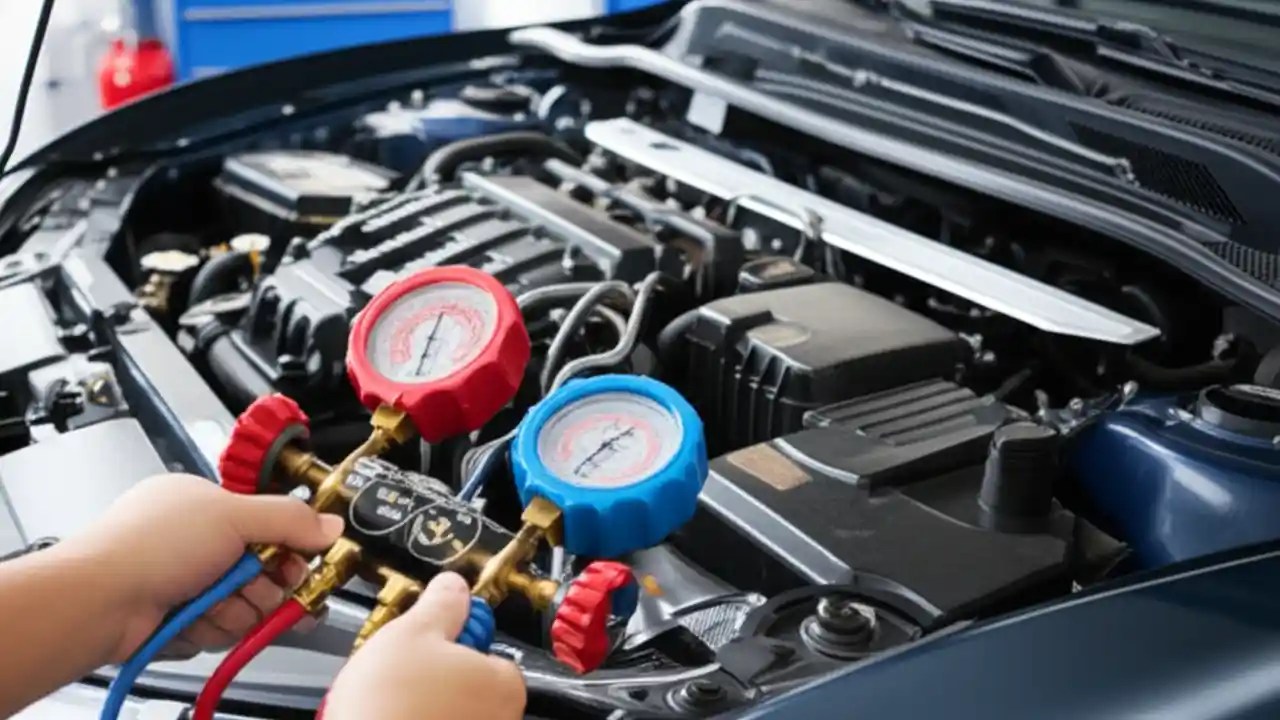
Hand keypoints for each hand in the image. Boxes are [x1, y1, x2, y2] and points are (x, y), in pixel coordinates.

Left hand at [63, 473, 343, 662]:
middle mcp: (198, 542)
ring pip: (249, 604)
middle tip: (263, 586)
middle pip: (265, 570)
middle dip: (267, 584)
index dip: (292, 545)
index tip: (304, 558)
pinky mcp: (184, 618)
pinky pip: (226, 629)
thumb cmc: (145, 547)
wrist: (98, 601)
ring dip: (241, 609)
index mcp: (206, 504)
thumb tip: (330, 524)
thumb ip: (288, 520)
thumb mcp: (231, 516)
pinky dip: (217, 627)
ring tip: (217, 601)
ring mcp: (190, 582)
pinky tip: (200, 618)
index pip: (271, 524)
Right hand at [324, 572, 525, 719]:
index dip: (453, 643)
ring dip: (425, 706)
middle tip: (400, 675)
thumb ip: (441, 604)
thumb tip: (454, 586)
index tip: (428, 643)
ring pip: (450, 713)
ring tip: (388, 705)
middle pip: (470, 686)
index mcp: (504, 683)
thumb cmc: (390, 707)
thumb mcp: (411, 632)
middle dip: (437, 678)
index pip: (489, 652)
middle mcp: (501, 719)